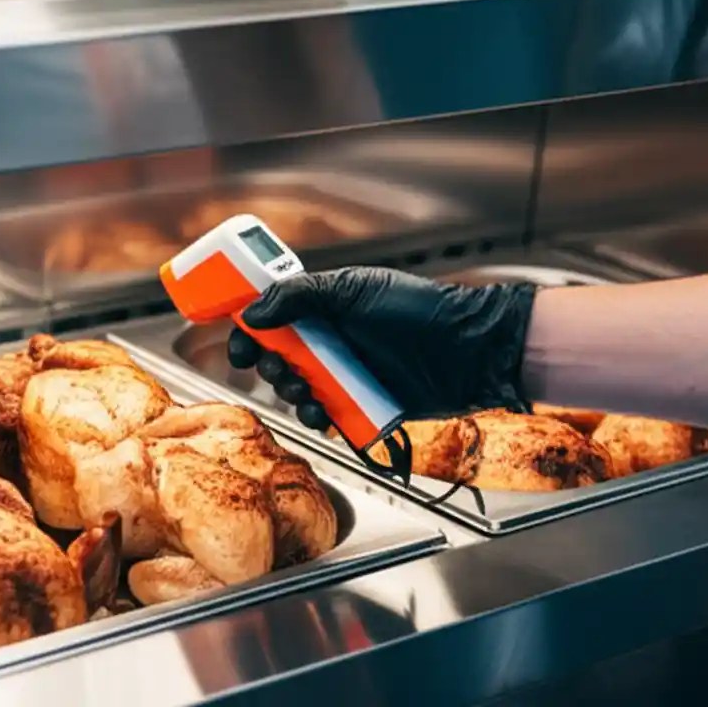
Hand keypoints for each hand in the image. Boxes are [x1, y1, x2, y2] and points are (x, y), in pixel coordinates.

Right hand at [227, 267, 537, 429]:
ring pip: (295, 388)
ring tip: (304, 389)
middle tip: (277, 367)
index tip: (238, 344)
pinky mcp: (358, 404)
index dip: (248, 331)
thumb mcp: (354, 290)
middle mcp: (329, 340)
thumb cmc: (419, 310)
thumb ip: (299, 296)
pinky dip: (315, 416)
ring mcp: (342, 373)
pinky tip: (322, 412)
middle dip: (267, 366)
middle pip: (276, 356)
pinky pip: (323, 415)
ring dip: (289, 392)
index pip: (271, 317)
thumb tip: (252, 313)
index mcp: (324, 307)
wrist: (469, 352)